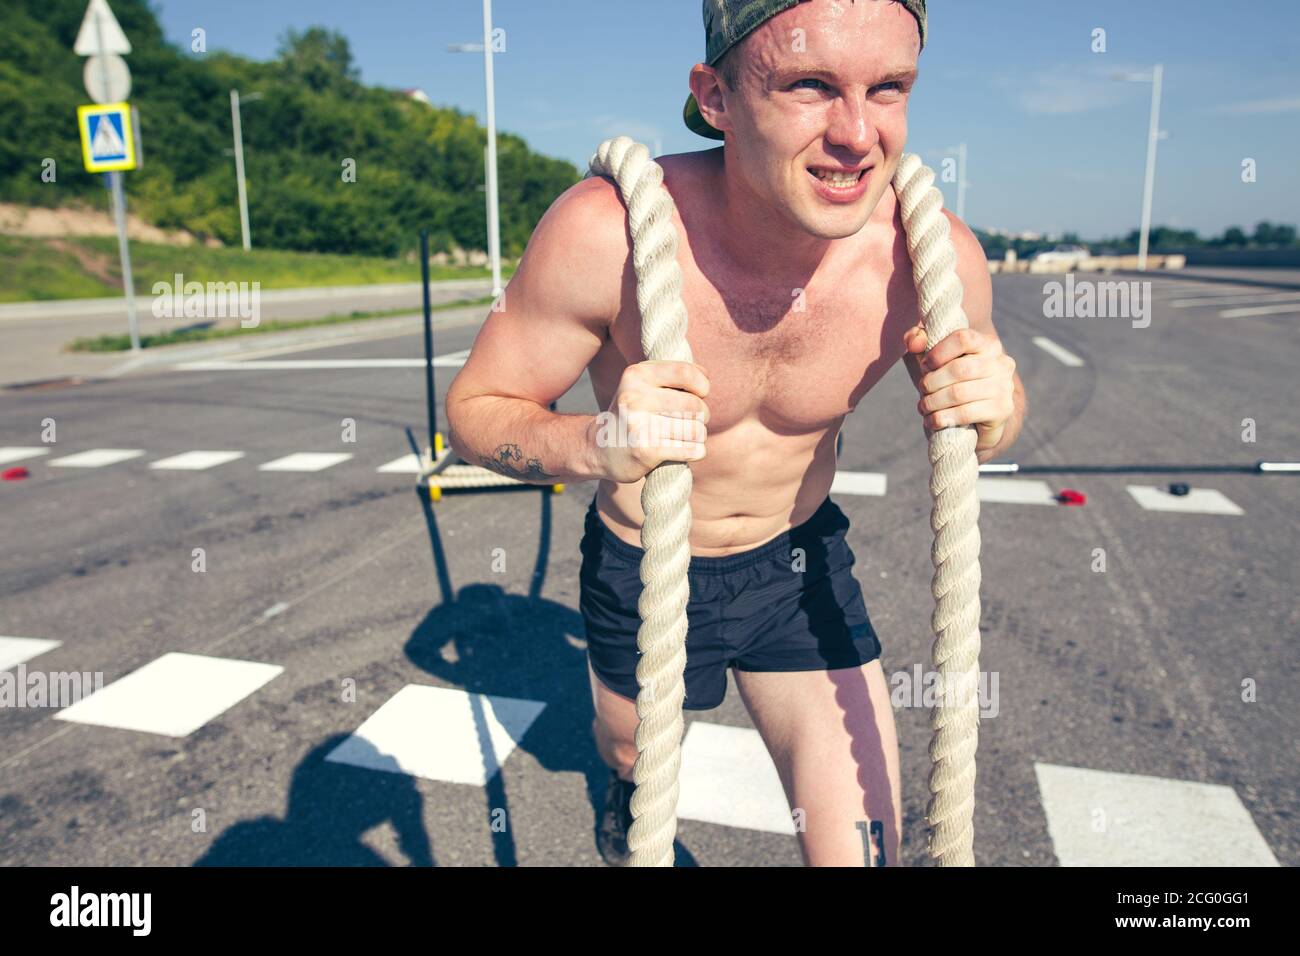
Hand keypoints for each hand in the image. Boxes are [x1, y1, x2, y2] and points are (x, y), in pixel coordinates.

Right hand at [589, 360, 709, 481]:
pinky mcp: (646, 451)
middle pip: (694, 404)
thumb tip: (704, 374)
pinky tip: (688, 450)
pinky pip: (690, 449)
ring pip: (695, 429)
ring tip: (687, 435)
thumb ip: (671, 375)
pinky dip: (696, 451)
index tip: (701, 393)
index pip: (685, 372)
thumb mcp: (642, 385)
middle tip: (694, 420)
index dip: (702, 384)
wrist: (599, 449)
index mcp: (637, 375)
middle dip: (703, 414)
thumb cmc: (633, 414)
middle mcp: (634, 397)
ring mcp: (639, 425)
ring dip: (699, 435)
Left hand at [903, 326, 1015, 453]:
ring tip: (924, 407)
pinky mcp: (1002, 410)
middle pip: (958, 369)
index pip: (963, 338)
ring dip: (933, 402)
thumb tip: (914, 343)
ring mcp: (1004, 387)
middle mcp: (1001, 362)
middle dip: (932, 382)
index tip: (925, 366)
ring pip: (958, 393)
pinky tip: (932, 421)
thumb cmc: (953, 382)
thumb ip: (919, 340)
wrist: (979, 417)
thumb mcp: (935, 358)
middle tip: (923, 390)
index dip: (938, 352)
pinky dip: (942, 418)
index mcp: (988, 344)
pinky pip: (965, 413)